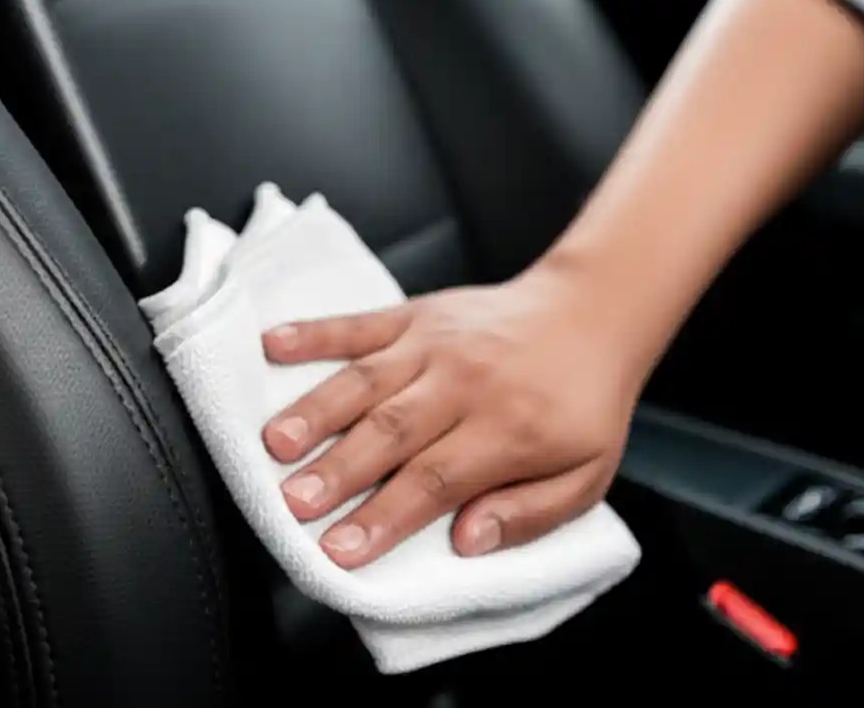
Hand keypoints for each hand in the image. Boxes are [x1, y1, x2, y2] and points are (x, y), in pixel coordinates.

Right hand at [261, 265, 648, 568]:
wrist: (592, 314)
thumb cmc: (582, 407)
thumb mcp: (586, 476)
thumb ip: (530, 514)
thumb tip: (467, 541)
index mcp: (510, 429)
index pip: (436, 479)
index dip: (384, 516)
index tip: (340, 550)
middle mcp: (466, 383)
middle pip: (393, 431)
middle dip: (339, 471)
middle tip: (293, 503)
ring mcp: (435, 344)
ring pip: (367, 380)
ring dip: (316, 411)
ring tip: (276, 443)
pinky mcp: (415, 316)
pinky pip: (359, 324)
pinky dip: (314, 334)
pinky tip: (272, 345)